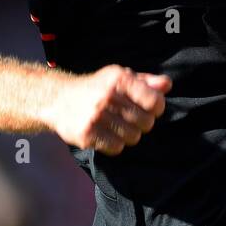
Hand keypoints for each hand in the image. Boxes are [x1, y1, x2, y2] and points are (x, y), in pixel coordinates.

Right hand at [45, 65, 169, 154]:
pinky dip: (115, 144)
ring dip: (129, 135)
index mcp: (119, 79)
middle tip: (131, 119)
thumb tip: (167, 85)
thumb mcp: (119, 77)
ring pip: (133, 137)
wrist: (58, 99)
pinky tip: (107, 134)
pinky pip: (116, 148)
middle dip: (143, 123)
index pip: (154, 101)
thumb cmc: (96, 87)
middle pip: (146, 123)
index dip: (157, 108)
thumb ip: (145, 81)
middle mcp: (108, 96)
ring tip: (118, 126)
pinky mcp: (86, 134)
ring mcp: (96, 116)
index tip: (150, 108)